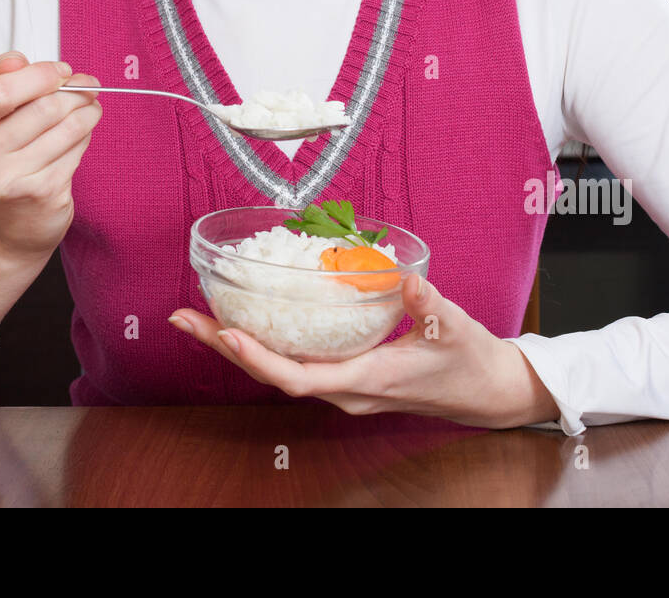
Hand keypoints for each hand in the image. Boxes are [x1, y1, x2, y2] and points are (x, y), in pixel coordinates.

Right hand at [0, 50, 101, 259]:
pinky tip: (81, 137)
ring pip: (65, 128)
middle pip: (42, 108)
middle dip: (73, 93)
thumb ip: (4, 82)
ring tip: (91, 108)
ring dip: (86, 112)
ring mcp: (8, 181)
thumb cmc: (5, 161)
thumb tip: (16, 59)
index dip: (39, 75)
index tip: (62, 71)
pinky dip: (84, 138)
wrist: (8, 227)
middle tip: (88, 88)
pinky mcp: (40, 195)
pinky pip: (74, 151)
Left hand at [168, 275, 559, 428]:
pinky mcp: (345, 376)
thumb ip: (427, 303)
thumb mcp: (453, 327)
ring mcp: (342, 387)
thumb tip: (404, 277)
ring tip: (198, 317)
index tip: (225, 334)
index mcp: (366, 382)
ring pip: (279, 370)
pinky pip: (294, 363)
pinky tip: (247, 321)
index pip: (298, 378)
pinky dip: (263, 342)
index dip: (259, 359)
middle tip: (182, 317)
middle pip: (272, 374)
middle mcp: (344, 391)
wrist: (486, 391)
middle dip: (224, 346)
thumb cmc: (468, 361)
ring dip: (236, 345)